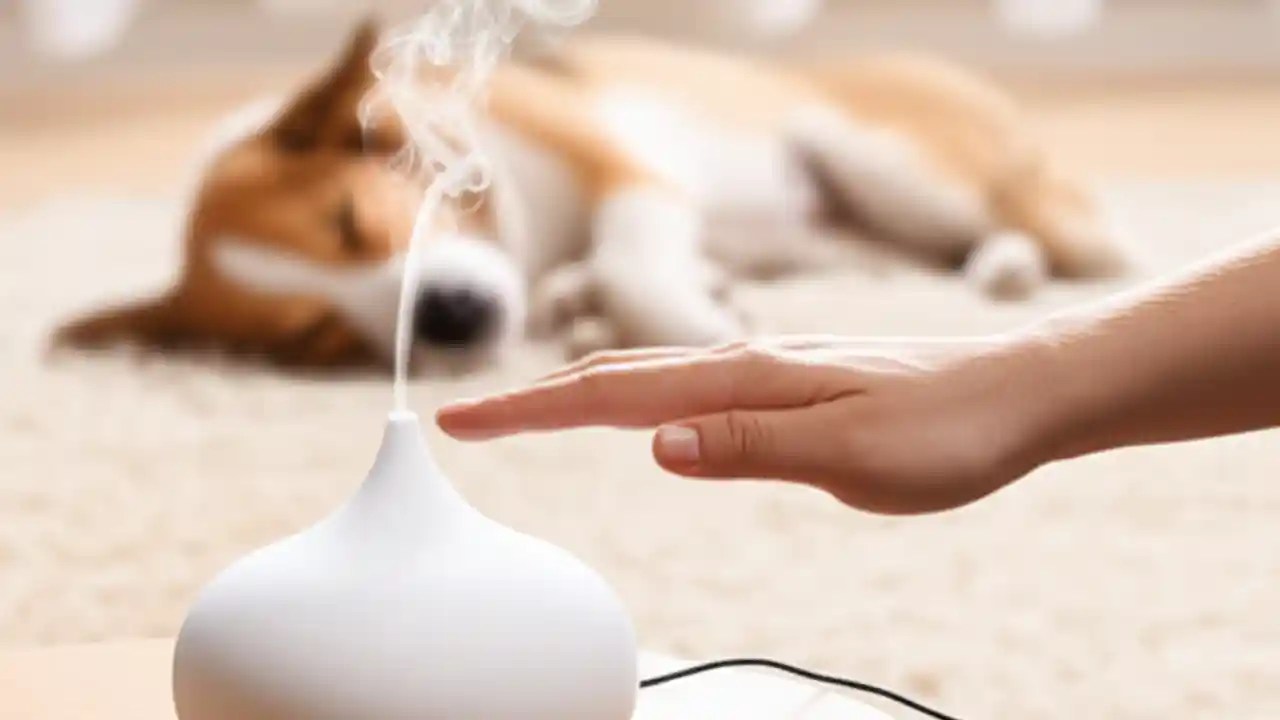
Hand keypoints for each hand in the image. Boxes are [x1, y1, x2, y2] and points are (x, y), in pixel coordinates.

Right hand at [437, 336, 1053, 513]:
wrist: (1020, 394)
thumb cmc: (948, 429)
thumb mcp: (850, 454)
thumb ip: (748, 445)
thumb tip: (653, 444)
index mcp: (748, 379)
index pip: (613, 395)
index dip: (531, 413)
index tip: (462, 423)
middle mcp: (746, 365)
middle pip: (614, 378)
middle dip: (531, 401)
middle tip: (463, 421)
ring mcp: (765, 372)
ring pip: (647, 381)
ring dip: (575, 398)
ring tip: (522, 417)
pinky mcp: (785, 387)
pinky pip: (686, 391)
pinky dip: (633, 402)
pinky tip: (635, 414)